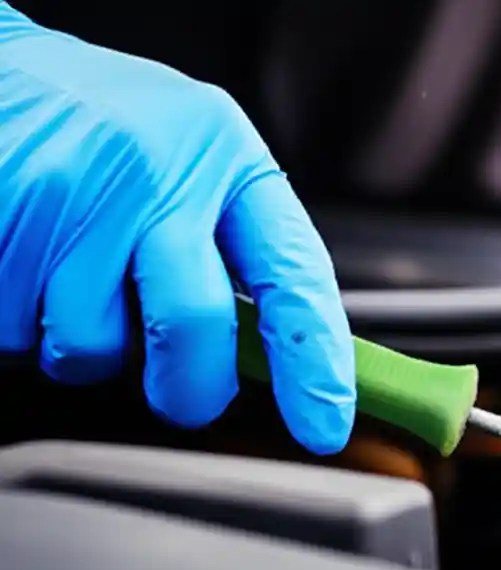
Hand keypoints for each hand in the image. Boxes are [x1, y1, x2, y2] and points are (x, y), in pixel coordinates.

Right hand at [0, 5, 354, 452]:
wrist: (0, 72)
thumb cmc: (109, 129)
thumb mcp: (197, 159)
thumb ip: (236, 246)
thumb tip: (280, 357)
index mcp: (224, 157)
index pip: (292, 274)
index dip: (315, 361)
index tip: (325, 424)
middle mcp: (154, 174)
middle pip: (193, 326)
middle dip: (189, 387)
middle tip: (182, 391)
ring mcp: (71, 200)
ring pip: (91, 349)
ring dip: (85, 345)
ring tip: (74, 278)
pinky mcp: (3, 227)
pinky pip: (18, 336)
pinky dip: (23, 325)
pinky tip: (31, 267)